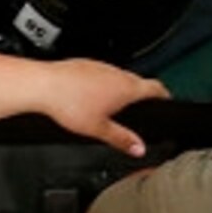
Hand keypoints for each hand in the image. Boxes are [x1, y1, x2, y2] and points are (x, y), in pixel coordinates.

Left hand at [36, 60, 167, 156]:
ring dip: (121, 88)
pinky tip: (91, 97)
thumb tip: (139, 148)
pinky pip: (101, 73)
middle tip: (142, 107)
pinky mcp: (85, 64)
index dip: (164, 94)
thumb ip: (122, 139)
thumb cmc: (69, 103)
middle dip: (142, 94)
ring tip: (114, 105)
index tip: (167, 99)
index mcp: (125, 87)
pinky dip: (102, 84)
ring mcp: (100, 66)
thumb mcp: (99, 129)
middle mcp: (115, 72)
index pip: (155, 88)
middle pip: (137, 82)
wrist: (44, 85)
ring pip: (118, 76)